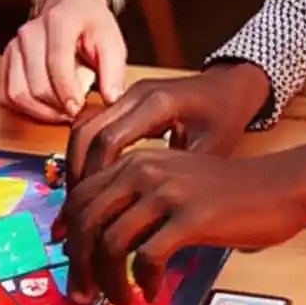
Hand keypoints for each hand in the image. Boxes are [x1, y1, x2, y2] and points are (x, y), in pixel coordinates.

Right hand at [0, 0, 124, 122]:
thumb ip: (113, 70)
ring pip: (17, 93)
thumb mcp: (112, 41)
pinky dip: (24, 109)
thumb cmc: (91, 25)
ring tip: (61, 112)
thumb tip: (112, 99)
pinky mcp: (6, 60)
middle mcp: (30, 32)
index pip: (57, 62)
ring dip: (40, 112)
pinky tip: (45, 107)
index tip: (78, 110)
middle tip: (75, 112)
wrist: (69, 6)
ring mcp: (14, 46)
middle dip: (56, 106)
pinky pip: (6, 95)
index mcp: (59, 21)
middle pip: (36, 84)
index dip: (67, 92)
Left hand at [59, 142, 305, 304]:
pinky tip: (151, 293)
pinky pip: (148, 257)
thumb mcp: (172, 184)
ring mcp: (166, 193)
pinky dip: (143, 282)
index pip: (80, 198)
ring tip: (119, 300)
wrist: (281, 185)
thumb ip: (135, 202)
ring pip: (110, 243)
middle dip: (77, 265)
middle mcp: (143, 171)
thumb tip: (98, 242)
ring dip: (108, 281)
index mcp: (134, 162)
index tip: (69, 262)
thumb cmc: (226, 192)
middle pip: (87, 222)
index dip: (68, 235)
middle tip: (82, 295)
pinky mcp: (191, 218)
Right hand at [63, 62, 270, 190]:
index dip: (97, 176)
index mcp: (159, 104)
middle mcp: (136, 93)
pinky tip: (88, 179)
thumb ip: (178, 179)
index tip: (96, 207)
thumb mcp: (211, 150)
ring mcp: (127, 94)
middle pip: (86, 130)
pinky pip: (91, 124)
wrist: (230, 86)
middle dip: (77, 170)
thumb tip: (147, 218)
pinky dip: (84, 152)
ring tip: (77, 197)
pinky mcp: (123, 100)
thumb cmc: (226, 116)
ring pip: (82, 126)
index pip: (110, 140)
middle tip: (76, 206)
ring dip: (75, 161)